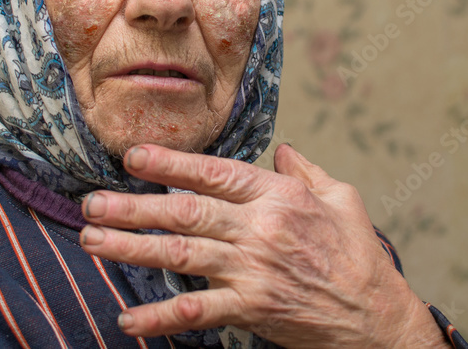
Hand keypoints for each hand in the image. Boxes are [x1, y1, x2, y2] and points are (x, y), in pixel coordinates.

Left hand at [78, 143, 449, 347]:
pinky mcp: (251, 308)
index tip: (132, 157)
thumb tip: (283, 149)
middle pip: (184, 213)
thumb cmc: (360, 256)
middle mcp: (258, 229)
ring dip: (130, 248)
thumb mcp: (341, 199)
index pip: (213, 172)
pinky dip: (160, 316)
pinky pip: (196, 311)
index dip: (169, 164)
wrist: (377, 317)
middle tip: (90, 204)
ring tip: (92, 242)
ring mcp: (252, 270)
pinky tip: (129, 318)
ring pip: (179, 255)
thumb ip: (306, 172)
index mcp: (277, 196)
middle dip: (131, 207)